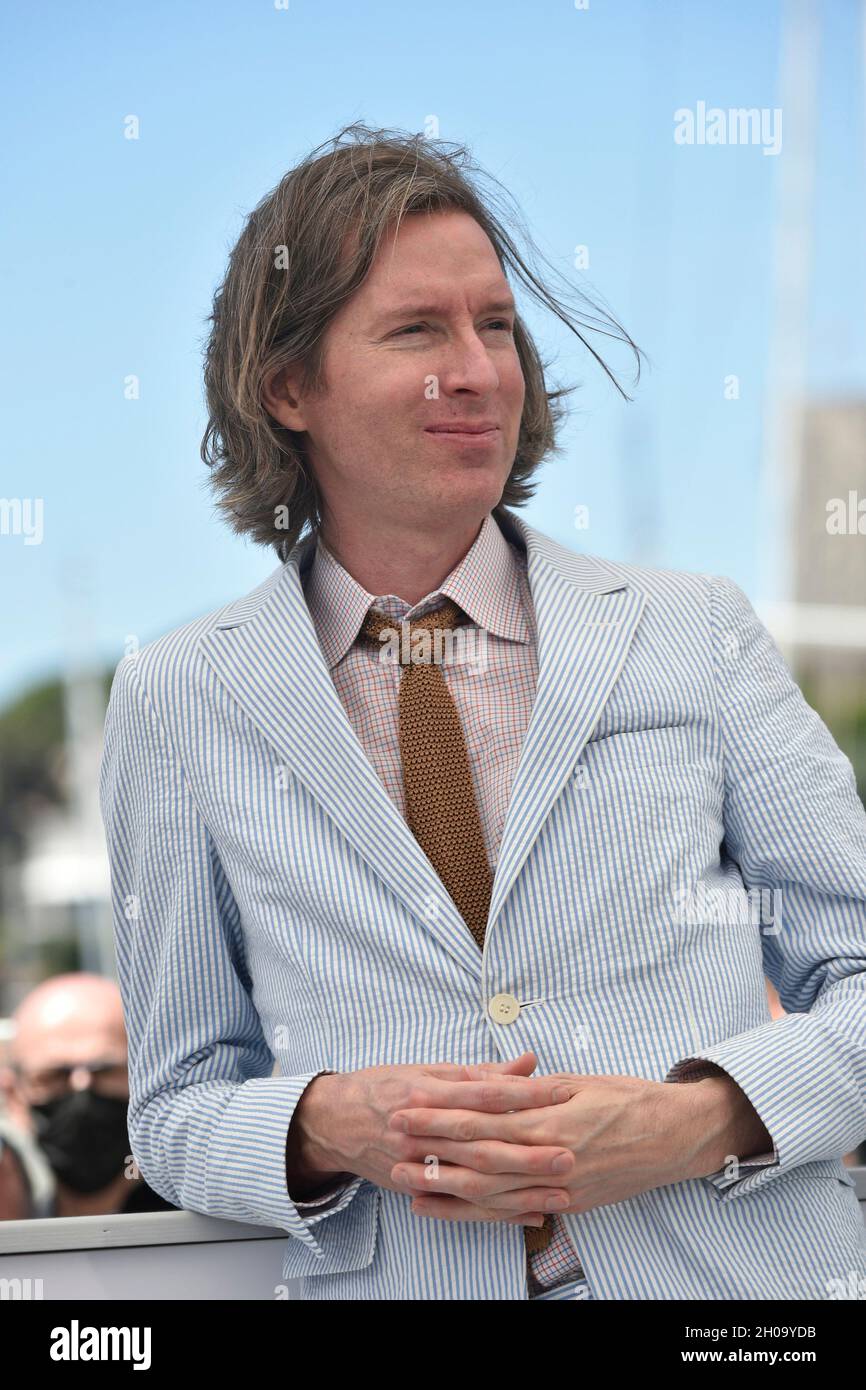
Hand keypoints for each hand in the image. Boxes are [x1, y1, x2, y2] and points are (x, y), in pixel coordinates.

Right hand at [293, 1052, 574, 1227]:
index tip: (558, 1097)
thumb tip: (528, 1062)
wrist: (336, 1121)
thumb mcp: (428, 1069)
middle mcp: (423, 1131)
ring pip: (476, 1181)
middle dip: (528, 1152)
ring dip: (520, 1189)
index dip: (521, 1097)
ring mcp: (418, 1164)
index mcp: (427, 1092)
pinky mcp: (418, 1188)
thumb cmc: (385, 1087)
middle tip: (568, 1154)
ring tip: (560, 1191)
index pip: (482, 1095)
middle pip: (482, 1143)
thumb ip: (481, 1072)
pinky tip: (531, 1213)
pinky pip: (464, 1205)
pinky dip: (498, 1211)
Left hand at [389, 1069, 738, 1222]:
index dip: (442, 1111)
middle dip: (433, 1146)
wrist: (677, 1136)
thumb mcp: (581, 1081)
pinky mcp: (567, 1204)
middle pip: (479, 1155)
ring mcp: (559, 1187)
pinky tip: (446, 1209)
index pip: (484, 1116)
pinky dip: (477, 1212)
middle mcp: (551, 1157)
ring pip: (492, 1190)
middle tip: (393, 1136)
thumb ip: (532, 1089)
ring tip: (406, 1177)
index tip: (408, 1103)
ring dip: (445, 1184)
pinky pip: (514, 1211)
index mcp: (553, 1119)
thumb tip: (490, 1084)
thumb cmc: (630, 1099)